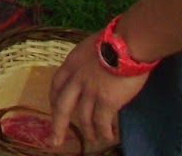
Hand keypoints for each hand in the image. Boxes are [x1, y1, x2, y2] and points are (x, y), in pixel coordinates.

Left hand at [49, 35, 146, 149]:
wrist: (127, 43)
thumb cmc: (115, 40)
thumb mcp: (91, 46)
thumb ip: (88, 61)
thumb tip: (95, 69)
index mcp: (71, 63)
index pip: (56, 84)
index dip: (54, 99)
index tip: (54, 108)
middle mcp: (76, 79)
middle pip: (62, 107)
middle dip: (58, 126)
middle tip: (55, 140)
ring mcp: (89, 91)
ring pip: (83, 118)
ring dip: (88, 131)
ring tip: (94, 140)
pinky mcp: (106, 101)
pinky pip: (101, 122)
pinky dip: (104, 132)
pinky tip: (109, 136)